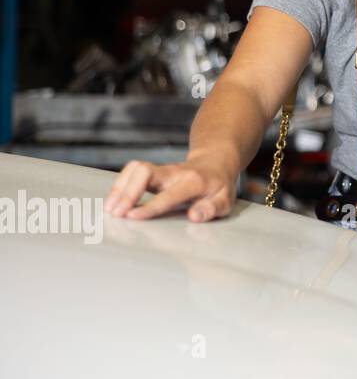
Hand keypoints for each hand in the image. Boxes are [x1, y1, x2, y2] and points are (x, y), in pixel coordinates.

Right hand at [104, 154, 239, 221]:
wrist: (215, 162)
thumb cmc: (219, 186)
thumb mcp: (225, 200)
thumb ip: (211, 208)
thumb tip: (194, 216)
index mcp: (194, 181)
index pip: (170, 193)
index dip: (151, 205)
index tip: (132, 216)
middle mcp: (174, 172)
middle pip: (145, 172)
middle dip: (128, 191)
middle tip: (116, 213)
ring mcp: (161, 170)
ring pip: (135, 169)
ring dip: (119, 188)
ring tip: (110, 209)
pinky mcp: (151, 171)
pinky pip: (131, 172)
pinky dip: (119, 185)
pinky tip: (113, 201)